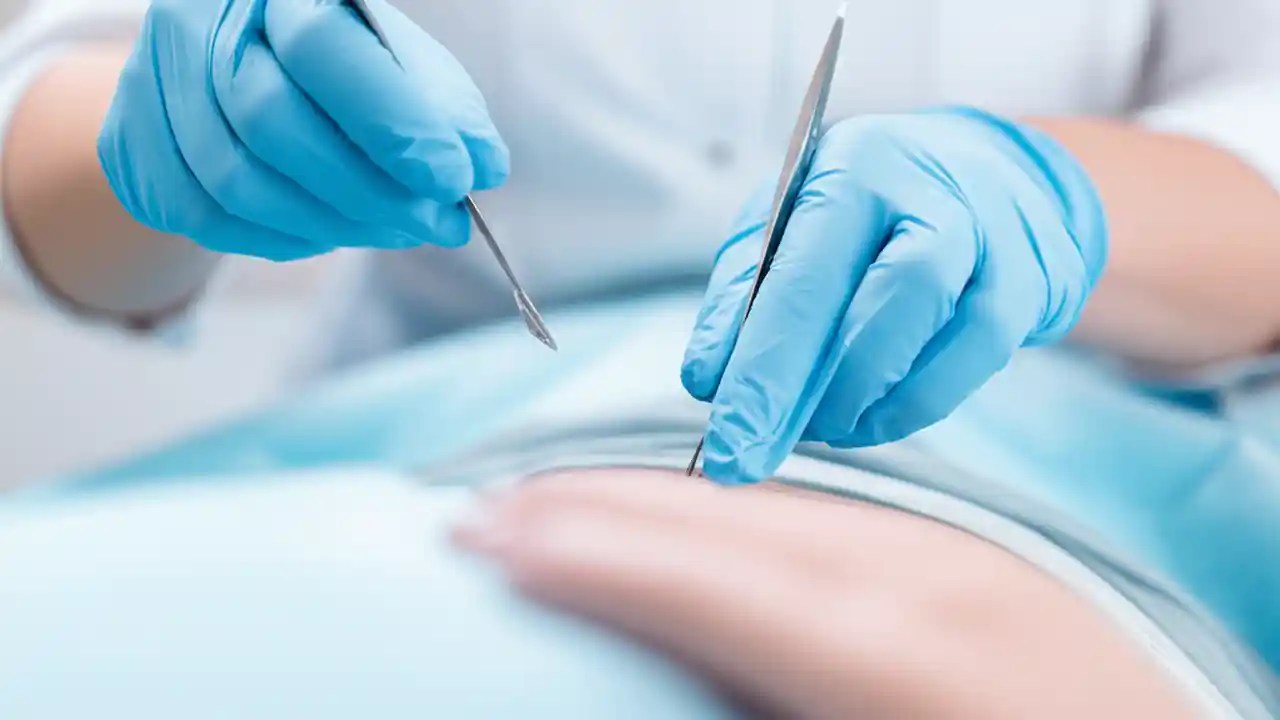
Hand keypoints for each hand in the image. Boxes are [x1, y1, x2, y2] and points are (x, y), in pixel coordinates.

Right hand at [98, 0, 507, 260]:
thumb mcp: (395, 59)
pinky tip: (329, 232)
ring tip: (397, 230)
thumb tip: (484, 165)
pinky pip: (207, 217)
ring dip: (332, 225)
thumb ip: (441, 105)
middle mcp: (197, 23)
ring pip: (237, 182)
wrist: (228, 65)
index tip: (451, 179)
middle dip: (370, 192)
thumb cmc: (335, 61)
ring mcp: (154, 83)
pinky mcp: (134, 148)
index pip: (323, 50)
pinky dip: (282, 237)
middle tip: (437, 225)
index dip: (391, 122)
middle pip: (273, 124)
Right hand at [455, 471, 1197, 719]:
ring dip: (663, 499)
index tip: (501, 534)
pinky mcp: (987, 565)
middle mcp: (941, 585)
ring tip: (563, 505)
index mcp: (919, 661)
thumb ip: (757, 700)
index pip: (725, 584)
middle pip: (738, 522)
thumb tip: (668, 672)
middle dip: (605, 505)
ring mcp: (972, 564)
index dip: (604, 553)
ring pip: (782, 508)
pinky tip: (693, 520)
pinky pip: (837, 518)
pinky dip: (743, 514)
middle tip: (492, 506)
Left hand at [682, 109, 1106, 484]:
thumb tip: (708, 377)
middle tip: (749, 456)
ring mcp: (988, 237)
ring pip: (921, 331)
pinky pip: (970, 362)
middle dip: (795, 393)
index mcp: (850, 168)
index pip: (797, 277)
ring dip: (857, 401)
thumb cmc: (874, 208)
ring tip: (817, 426)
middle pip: (865, 306)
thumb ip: (747, 291)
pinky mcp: (1030, 282)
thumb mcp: (795, 222)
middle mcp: (925, 194)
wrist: (1002, 174)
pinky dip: (910, 405)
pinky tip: (871, 418)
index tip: (724, 438)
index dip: (757, 367)